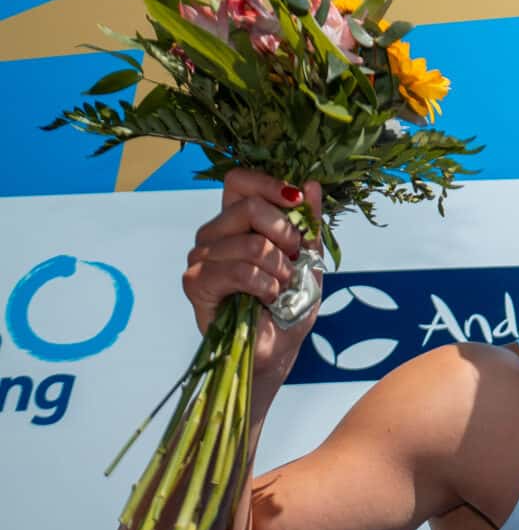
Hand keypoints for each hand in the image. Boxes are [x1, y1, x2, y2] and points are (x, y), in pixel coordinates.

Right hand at [184, 170, 322, 383]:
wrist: (278, 348)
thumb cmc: (289, 305)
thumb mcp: (309, 260)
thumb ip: (308, 224)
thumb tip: (312, 185)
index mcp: (236, 223)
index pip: (239, 181)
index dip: (270, 185)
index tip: (297, 204)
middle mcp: (213, 235)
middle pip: (248, 207)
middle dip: (285, 236)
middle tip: (292, 262)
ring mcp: (200, 258)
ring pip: (249, 243)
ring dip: (279, 269)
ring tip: (280, 288)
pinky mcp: (196, 283)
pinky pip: (238, 270)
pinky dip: (264, 286)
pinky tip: (267, 299)